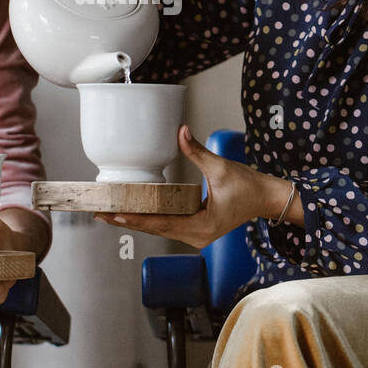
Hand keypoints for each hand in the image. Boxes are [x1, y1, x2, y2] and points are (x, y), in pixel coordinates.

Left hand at [96, 125, 291, 248]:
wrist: (266, 198)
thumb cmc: (248, 186)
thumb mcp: (220, 168)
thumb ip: (197, 152)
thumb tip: (180, 132)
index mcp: (201, 227)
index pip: (160, 223)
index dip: (135, 218)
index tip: (114, 215)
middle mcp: (197, 236)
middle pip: (155, 229)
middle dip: (128, 221)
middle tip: (101, 214)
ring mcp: (197, 235)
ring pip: (160, 229)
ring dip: (137, 221)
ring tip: (111, 214)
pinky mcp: (198, 229)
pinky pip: (169, 225)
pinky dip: (151, 219)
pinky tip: (135, 212)